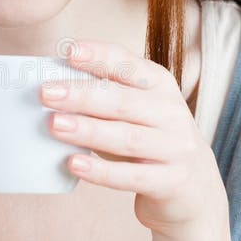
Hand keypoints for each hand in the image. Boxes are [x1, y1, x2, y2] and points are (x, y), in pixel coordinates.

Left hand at [39, 39, 228, 237]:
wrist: (194, 188)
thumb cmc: (149, 140)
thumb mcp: (135, 111)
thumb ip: (103, 98)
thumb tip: (52, 90)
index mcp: (160, 85)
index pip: (129, 65)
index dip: (100, 56)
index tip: (70, 51)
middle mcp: (171, 113)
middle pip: (124, 101)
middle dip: (83, 95)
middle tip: (46, 93)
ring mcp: (175, 148)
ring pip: (127, 137)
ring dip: (88, 130)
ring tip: (54, 124)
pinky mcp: (172, 182)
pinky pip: (132, 176)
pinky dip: (101, 171)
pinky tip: (74, 163)